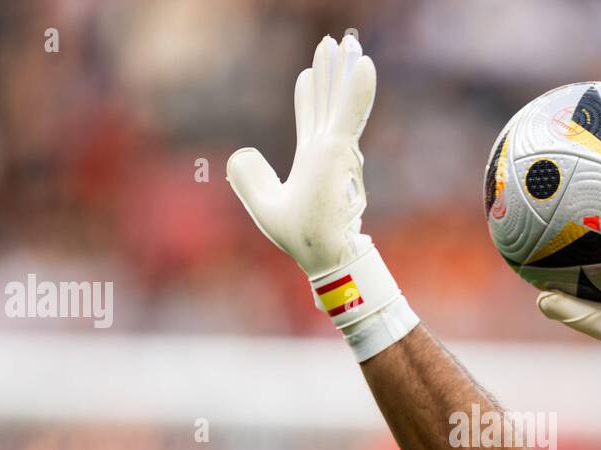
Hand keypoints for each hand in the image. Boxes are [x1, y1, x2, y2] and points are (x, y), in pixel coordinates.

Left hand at [227, 34, 417, 359]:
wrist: (322, 254)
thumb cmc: (301, 238)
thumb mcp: (264, 204)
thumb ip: (249, 178)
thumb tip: (238, 152)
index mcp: (312, 161)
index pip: (311, 119)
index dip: (310, 95)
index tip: (308, 74)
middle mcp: (327, 151)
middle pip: (328, 101)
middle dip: (330, 73)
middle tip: (335, 45)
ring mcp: (336, 149)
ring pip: (341, 99)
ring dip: (344, 70)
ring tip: (348, 44)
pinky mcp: (340, 150)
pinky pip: (350, 113)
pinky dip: (357, 89)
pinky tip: (363, 63)